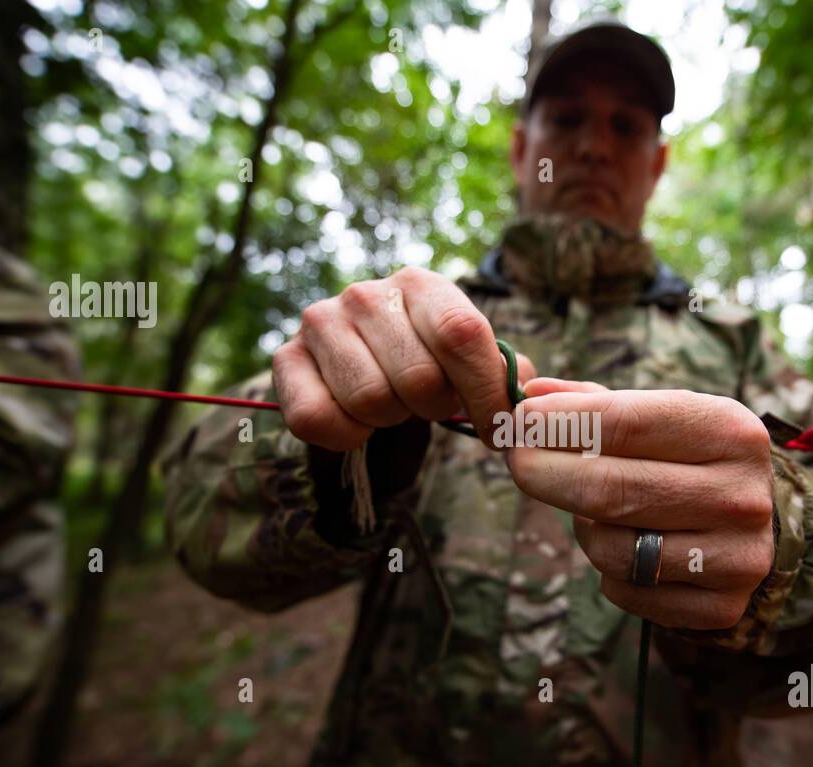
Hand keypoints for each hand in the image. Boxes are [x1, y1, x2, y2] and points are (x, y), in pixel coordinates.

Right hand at [273, 266, 534, 450]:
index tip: (498, 430)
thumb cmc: (427, 360)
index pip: (462, 336)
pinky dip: (346, 436)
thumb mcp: (469, 357)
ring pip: (371, 401)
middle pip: (418, 379)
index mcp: (421, 284)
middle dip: (434, 409)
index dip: (486, 394)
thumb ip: (505, 372)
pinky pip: (319, 420)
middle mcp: (366, 294)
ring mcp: (320, 322)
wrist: (358, 362)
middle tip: (428, 405)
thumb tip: (528, 395)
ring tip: (393, 403)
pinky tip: (357, 421)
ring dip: (390, 420)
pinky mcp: (285, 359)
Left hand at [505, 378, 774, 629]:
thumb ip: (594, 403)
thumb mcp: (663, 416)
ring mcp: (738, 556)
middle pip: (608, 489)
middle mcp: (741, 495)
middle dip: (543, 471)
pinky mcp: (723, 606)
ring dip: (583, 528)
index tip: (518, 418)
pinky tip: (628, 548)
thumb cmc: (694, 460)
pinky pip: (627, 592)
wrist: (764, 524)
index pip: (624, 422)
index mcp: (731, 431)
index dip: (558, 421)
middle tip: (516, 458)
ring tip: (594, 512)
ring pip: (611, 548)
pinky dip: (610, 573)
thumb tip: (528, 393)